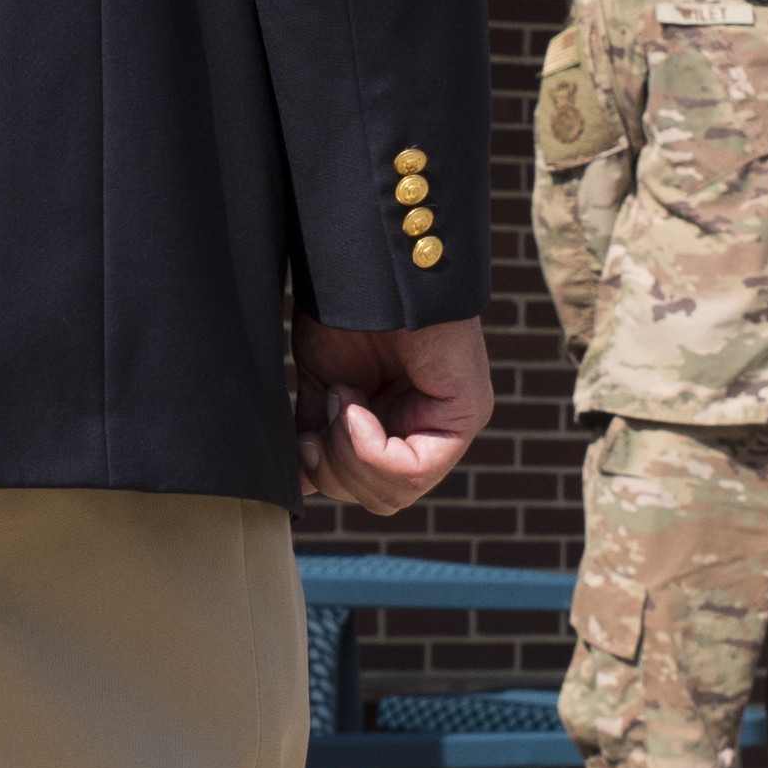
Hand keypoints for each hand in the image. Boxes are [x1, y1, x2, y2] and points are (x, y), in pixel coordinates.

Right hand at [296, 316, 490, 515]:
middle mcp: (429, 430)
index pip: (367, 489)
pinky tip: (353, 405)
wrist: (367, 268)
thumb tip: (303, 485)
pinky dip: (368, 447)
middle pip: (381, 499)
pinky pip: (415, 469)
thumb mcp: (323, 385)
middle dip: (335, 470)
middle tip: (319, 421)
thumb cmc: (347, 312)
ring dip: (348, 454)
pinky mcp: (465, 414)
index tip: (303, 438)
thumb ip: (319, 435)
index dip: (326, 476)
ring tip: (339, 400)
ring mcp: (450, 425)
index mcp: (398, 426)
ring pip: (396, 494)